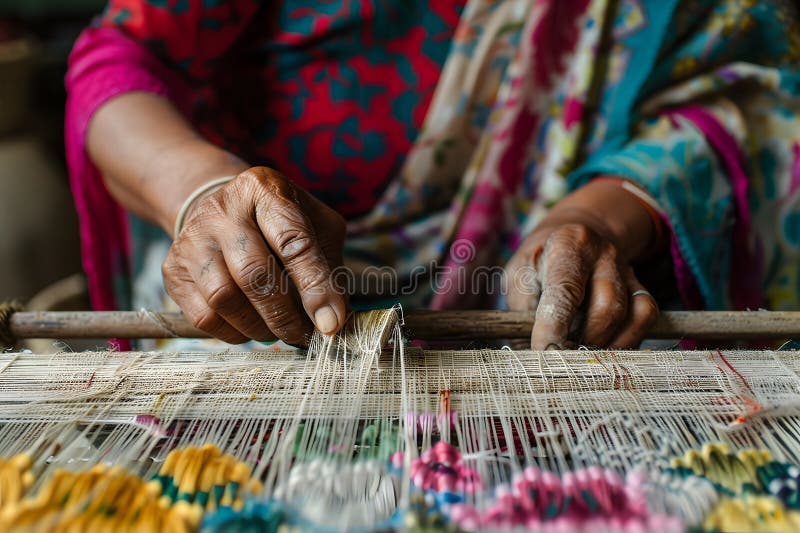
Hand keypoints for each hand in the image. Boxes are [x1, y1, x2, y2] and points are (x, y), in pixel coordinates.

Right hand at [163, 167, 347, 344]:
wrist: (221, 209)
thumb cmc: (280, 223)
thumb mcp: (314, 226)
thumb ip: (329, 266)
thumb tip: (334, 319)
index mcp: (264, 189)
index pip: (293, 242)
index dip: (315, 287)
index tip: (331, 323)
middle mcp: (222, 210)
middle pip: (254, 274)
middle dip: (285, 315)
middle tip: (305, 334)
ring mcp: (192, 241)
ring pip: (224, 299)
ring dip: (259, 327)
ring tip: (280, 330)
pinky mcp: (173, 271)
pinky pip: (204, 316)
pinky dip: (234, 333)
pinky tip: (251, 327)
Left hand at [505, 179, 661, 349]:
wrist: (572, 237)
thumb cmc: (538, 262)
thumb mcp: (519, 276)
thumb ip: (522, 311)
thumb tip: (527, 354)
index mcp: (568, 245)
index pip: (566, 291)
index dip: (555, 327)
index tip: (542, 353)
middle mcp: (604, 254)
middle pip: (607, 307)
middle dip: (584, 342)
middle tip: (561, 360)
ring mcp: (627, 270)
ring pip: (631, 315)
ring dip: (605, 346)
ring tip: (579, 358)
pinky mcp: (640, 286)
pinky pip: (645, 318)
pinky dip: (626, 341)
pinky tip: (602, 350)